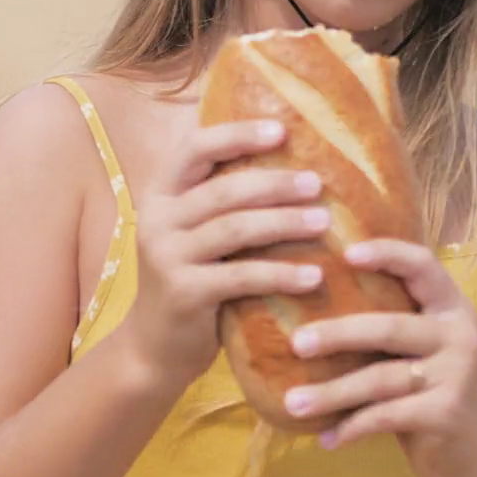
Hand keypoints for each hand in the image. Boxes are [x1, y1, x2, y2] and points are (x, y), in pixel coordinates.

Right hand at [119, 119, 332, 391]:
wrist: (152, 347)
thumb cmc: (190, 278)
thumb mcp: (194, 233)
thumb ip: (223, 202)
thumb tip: (293, 162)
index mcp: (161, 194)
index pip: (195, 148)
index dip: (237, 134)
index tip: (282, 129)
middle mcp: (157, 219)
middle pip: (223, 190)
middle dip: (274, 183)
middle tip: (317, 183)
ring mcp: (166, 257)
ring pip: (234, 229)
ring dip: (284, 223)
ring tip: (324, 222)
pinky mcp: (184, 294)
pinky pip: (240, 277)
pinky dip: (280, 274)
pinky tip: (314, 276)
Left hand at [282, 239, 476, 476]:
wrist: (471, 451)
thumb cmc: (429, 386)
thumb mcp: (418, 346)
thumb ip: (387, 319)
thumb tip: (307, 299)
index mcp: (451, 307)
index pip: (423, 266)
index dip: (387, 254)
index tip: (345, 253)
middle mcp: (459, 335)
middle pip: (389, 327)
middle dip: (337, 334)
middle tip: (295, 342)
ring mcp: (457, 375)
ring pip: (380, 378)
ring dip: (332, 392)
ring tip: (292, 402)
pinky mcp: (446, 414)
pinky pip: (386, 416)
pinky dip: (351, 427)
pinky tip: (325, 438)